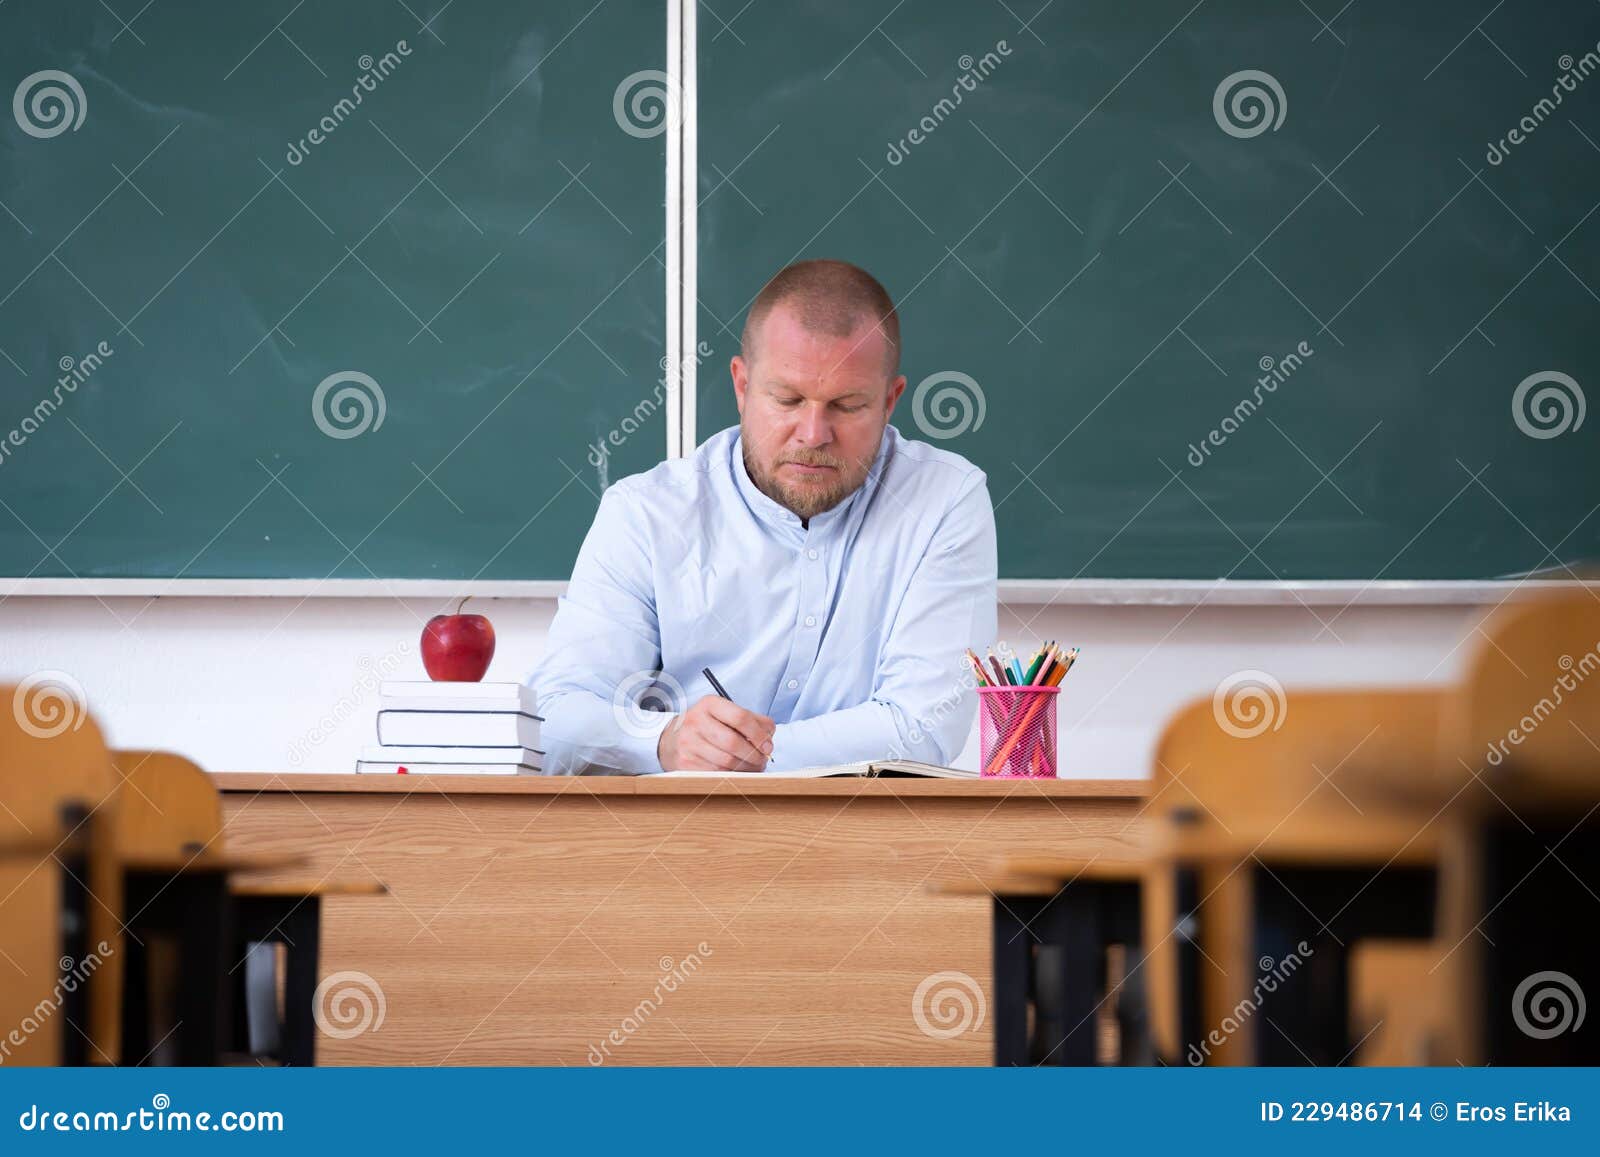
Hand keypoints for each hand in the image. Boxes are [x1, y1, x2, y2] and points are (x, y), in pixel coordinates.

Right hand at [657, 696, 774, 771]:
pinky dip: (732, 775)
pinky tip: (737, 772)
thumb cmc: (708, 726)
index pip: (740, 717)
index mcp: (709, 704)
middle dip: (754, 755)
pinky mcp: (685, 763)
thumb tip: (769, 736)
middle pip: (733, 742)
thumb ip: (753, 720)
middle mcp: (696, 721)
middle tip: (763, 760)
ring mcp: (688, 743)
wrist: (672, 739)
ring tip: (753, 766)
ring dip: (746, 768)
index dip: (759, 734)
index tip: (768, 746)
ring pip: (726, 762)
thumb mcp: (726, 714)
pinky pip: (716, 774)